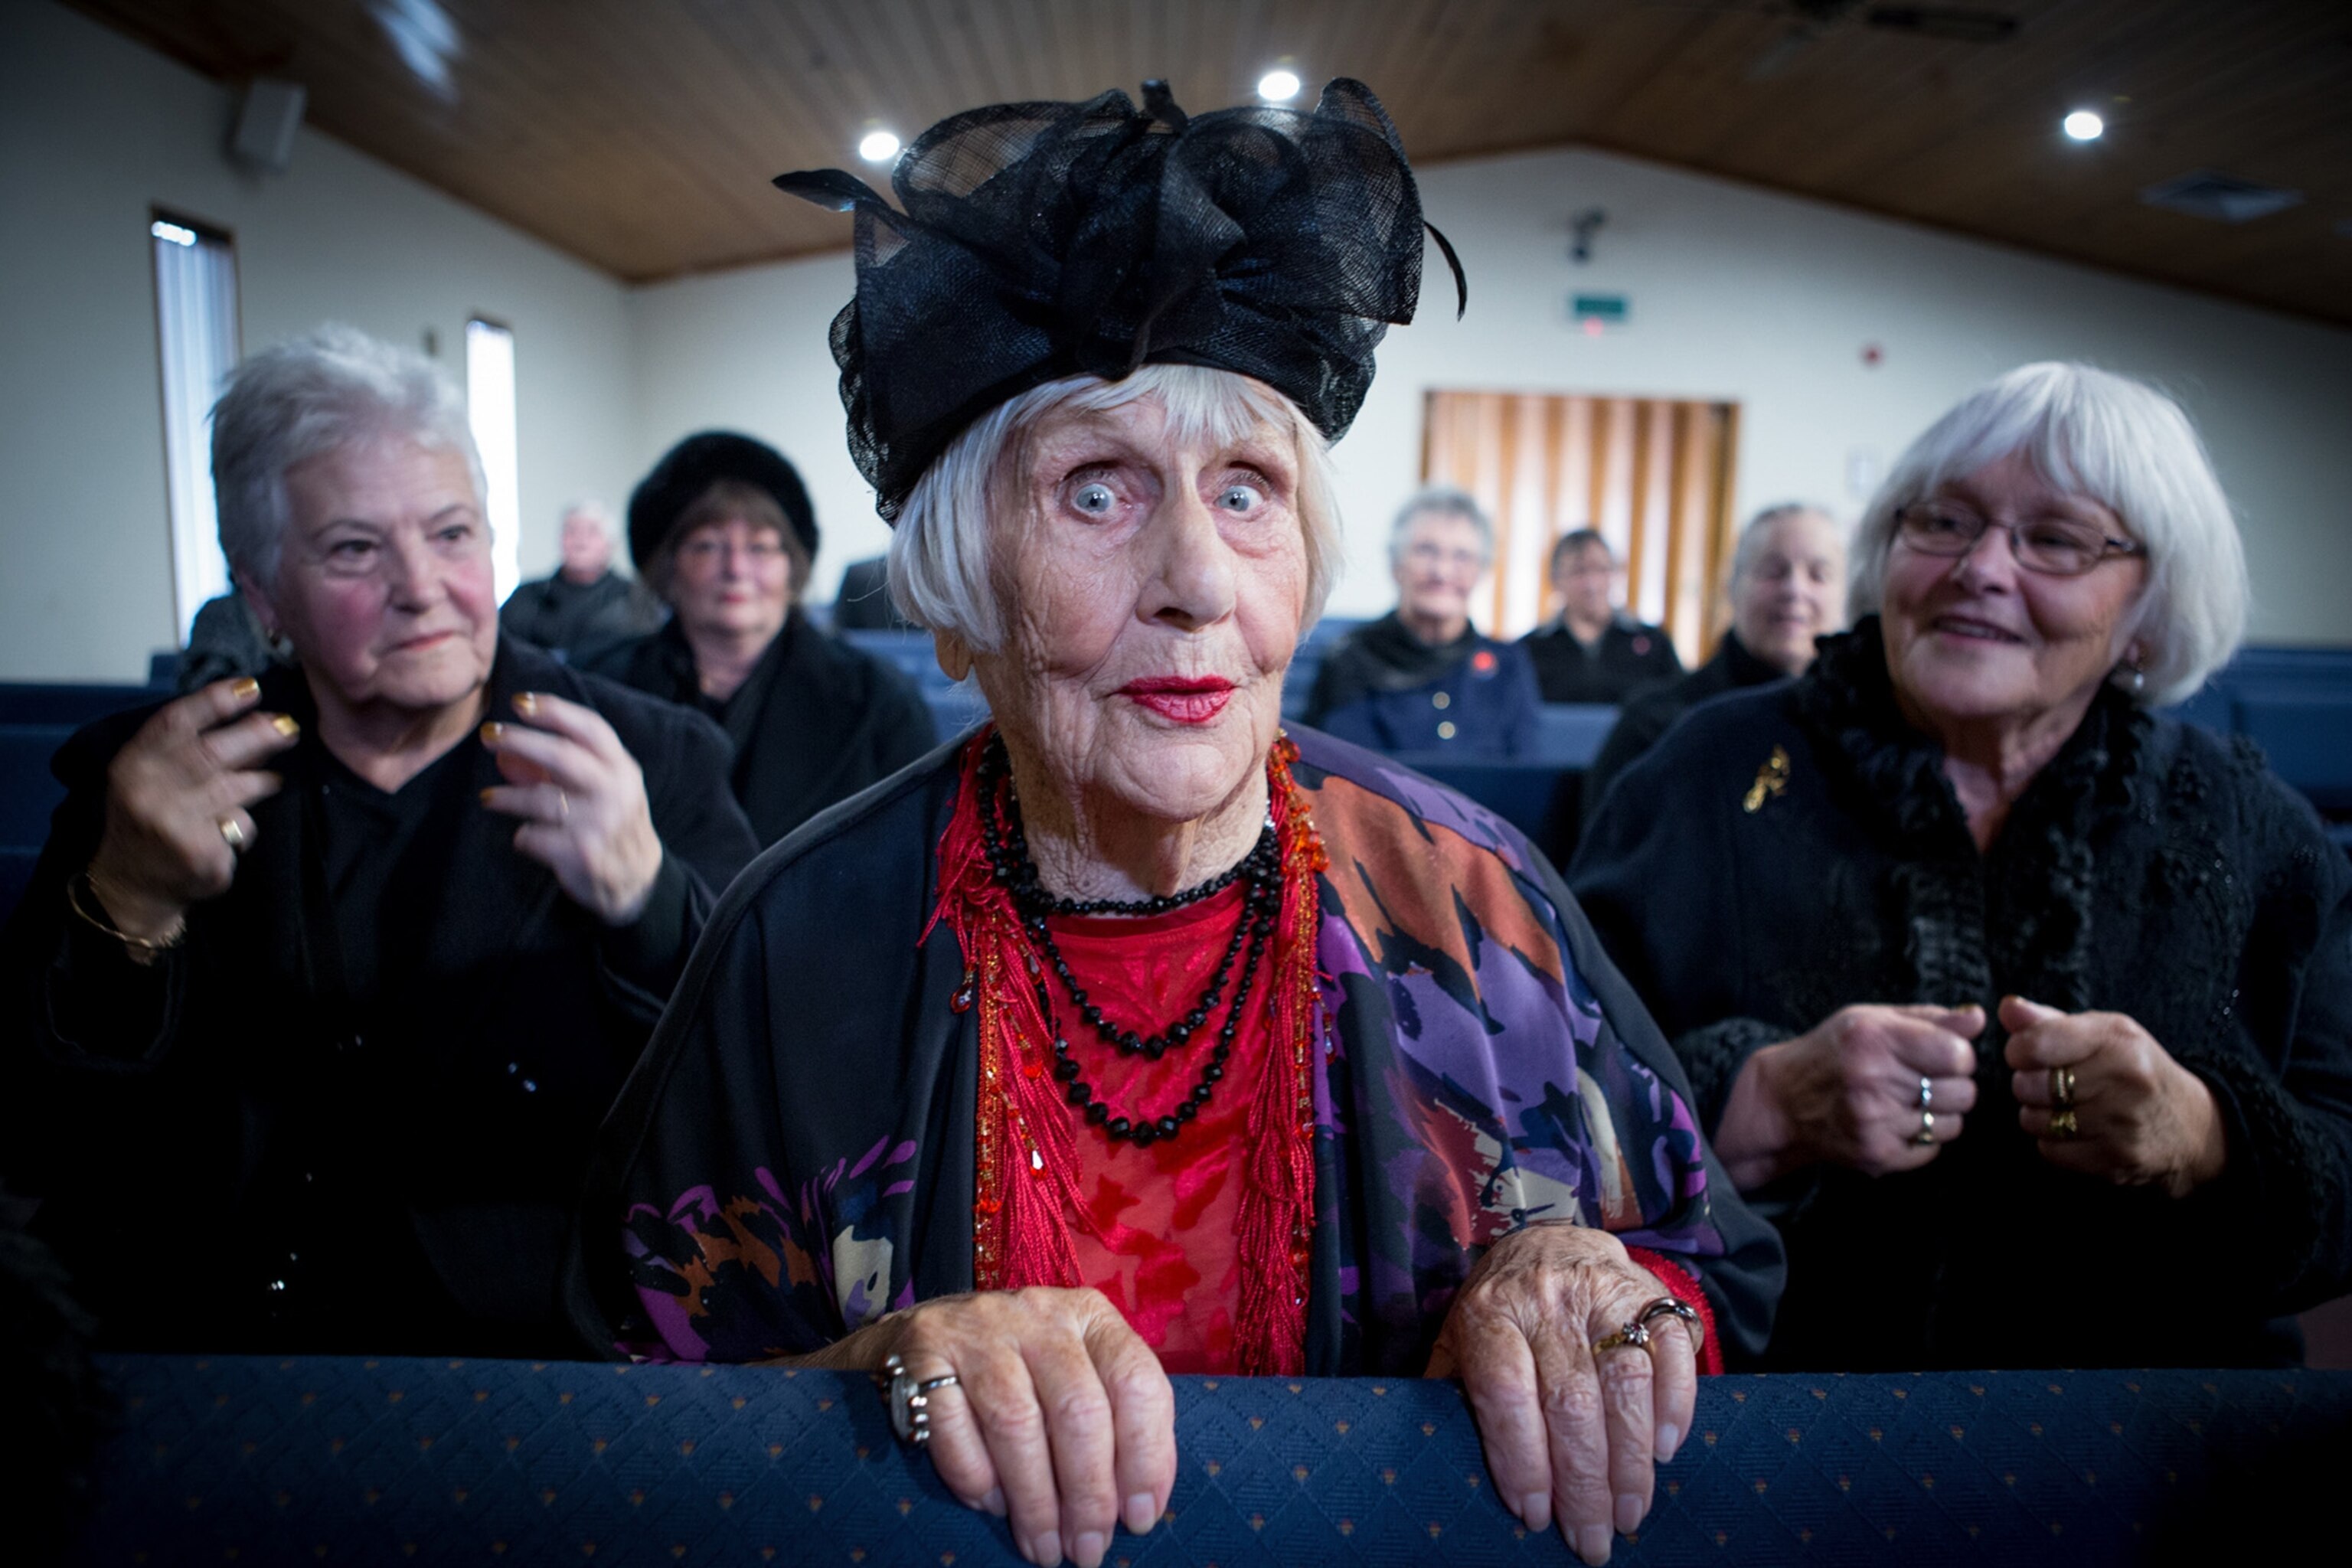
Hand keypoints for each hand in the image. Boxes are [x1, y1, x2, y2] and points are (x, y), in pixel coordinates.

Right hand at [86, 676, 297, 942]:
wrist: (132, 886)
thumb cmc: (150, 821)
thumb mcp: (152, 779)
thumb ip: (188, 751)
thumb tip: (253, 720)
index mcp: (133, 764)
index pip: (176, 721)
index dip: (215, 700)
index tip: (250, 688)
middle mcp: (149, 790)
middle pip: (213, 751)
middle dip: (258, 735)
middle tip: (287, 726)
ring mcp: (173, 823)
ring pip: (236, 789)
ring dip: (262, 781)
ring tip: (271, 779)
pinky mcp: (200, 852)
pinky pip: (241, 827)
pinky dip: (243, 829)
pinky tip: (231, 835)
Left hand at [478, 692, 664, 924]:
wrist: (638, 880)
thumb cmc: (611, 822)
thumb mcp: (601, 788)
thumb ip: (557, 768)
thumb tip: (504, 752)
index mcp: (622, 768)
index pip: (590, 729)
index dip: (554, 711)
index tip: (519, 702)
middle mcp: (614, 791)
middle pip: (561, 755)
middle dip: (520, 740)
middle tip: (488, 735)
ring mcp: (599, 823)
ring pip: (541, 799)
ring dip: (507, 797)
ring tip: (488, 798)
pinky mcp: (582, 854)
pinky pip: (535, 837)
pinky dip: (523, 836)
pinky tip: (523, 837)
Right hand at [865, 1287, 1173, 1567]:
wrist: (928, 1333)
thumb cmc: (1021, 1368)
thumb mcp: (1077, 1372)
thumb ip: (1112, 1422)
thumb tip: (1137, 1506)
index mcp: (1090, 1316)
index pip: (1136, 1381)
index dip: (1146, 1456)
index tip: (1139, 1519)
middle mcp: (1039, 1314)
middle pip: (1077, 1409)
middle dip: (1088, 1493)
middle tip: (1087, 1548)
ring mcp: (978, 1329)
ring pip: (1016, 1424)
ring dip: (1034, 1500)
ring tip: (1043, 1547)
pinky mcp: (925, 1352)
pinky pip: (953, 1427)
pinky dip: (976, 1478)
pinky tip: (992, 1506)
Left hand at [1424, 1223, 1699, 1564]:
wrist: (1551, 1239)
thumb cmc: (1501, 1310)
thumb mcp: (1458, 1338)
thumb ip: (1452, 1390)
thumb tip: (1442, 1458)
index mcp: (1490, 1313)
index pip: (1506, 1392)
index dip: (1521, 1459)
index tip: (1533, 1514)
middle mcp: (1546, 1299)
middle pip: (1570, 1402)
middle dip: (1584, 1483)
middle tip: (1592, 1539)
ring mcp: (1602, 1293)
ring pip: (1624, 1384)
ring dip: (1631, 1460)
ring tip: (1629, 1513)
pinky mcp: (1650, 1293)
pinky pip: (1671, 1351)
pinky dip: (1674, 1405)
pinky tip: (1664, 1451)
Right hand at [1715, 1003, 1983, 1186]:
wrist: (1783, 1101)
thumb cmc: (1834, 1052)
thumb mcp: (1873, 1020)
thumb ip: (1929, 1018)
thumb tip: (1979, 1019)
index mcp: (1874, 1040)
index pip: (1958, 1055)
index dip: (1958, 1054)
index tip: (1940, 1053)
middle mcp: (1873, 1082)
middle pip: (1964, 1092)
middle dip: (1952, 1084)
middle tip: (1924, 1079)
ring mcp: (1875, 1123)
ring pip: (1953, 1123)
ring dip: (1940, 1112)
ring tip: (1909, 1100)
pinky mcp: (1877, 1155)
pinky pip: (1933, 1149)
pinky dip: (1923, 1137)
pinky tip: (1897, 1121)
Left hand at [2002, 996, 2226, 1196]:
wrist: (2192, 1128)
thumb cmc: (2134, 1071)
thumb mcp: (2103, 1035)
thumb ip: (2048, 1021)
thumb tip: (2007, 1008)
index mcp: (2118, 1039)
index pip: (2035, 1044)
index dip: (2019, 1051)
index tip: (2029, 1055)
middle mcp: (2124, 1079)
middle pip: (2028, 1085)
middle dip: (2028, 1085)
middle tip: (2052, 1084)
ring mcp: (2122, 1123)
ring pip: (2035, 1120)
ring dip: (2039, 1115)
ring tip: (2067, 1107)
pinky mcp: (2116, 1160)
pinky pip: (2050, 1150)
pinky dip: (2053, 1142)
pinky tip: (2078, 1131)